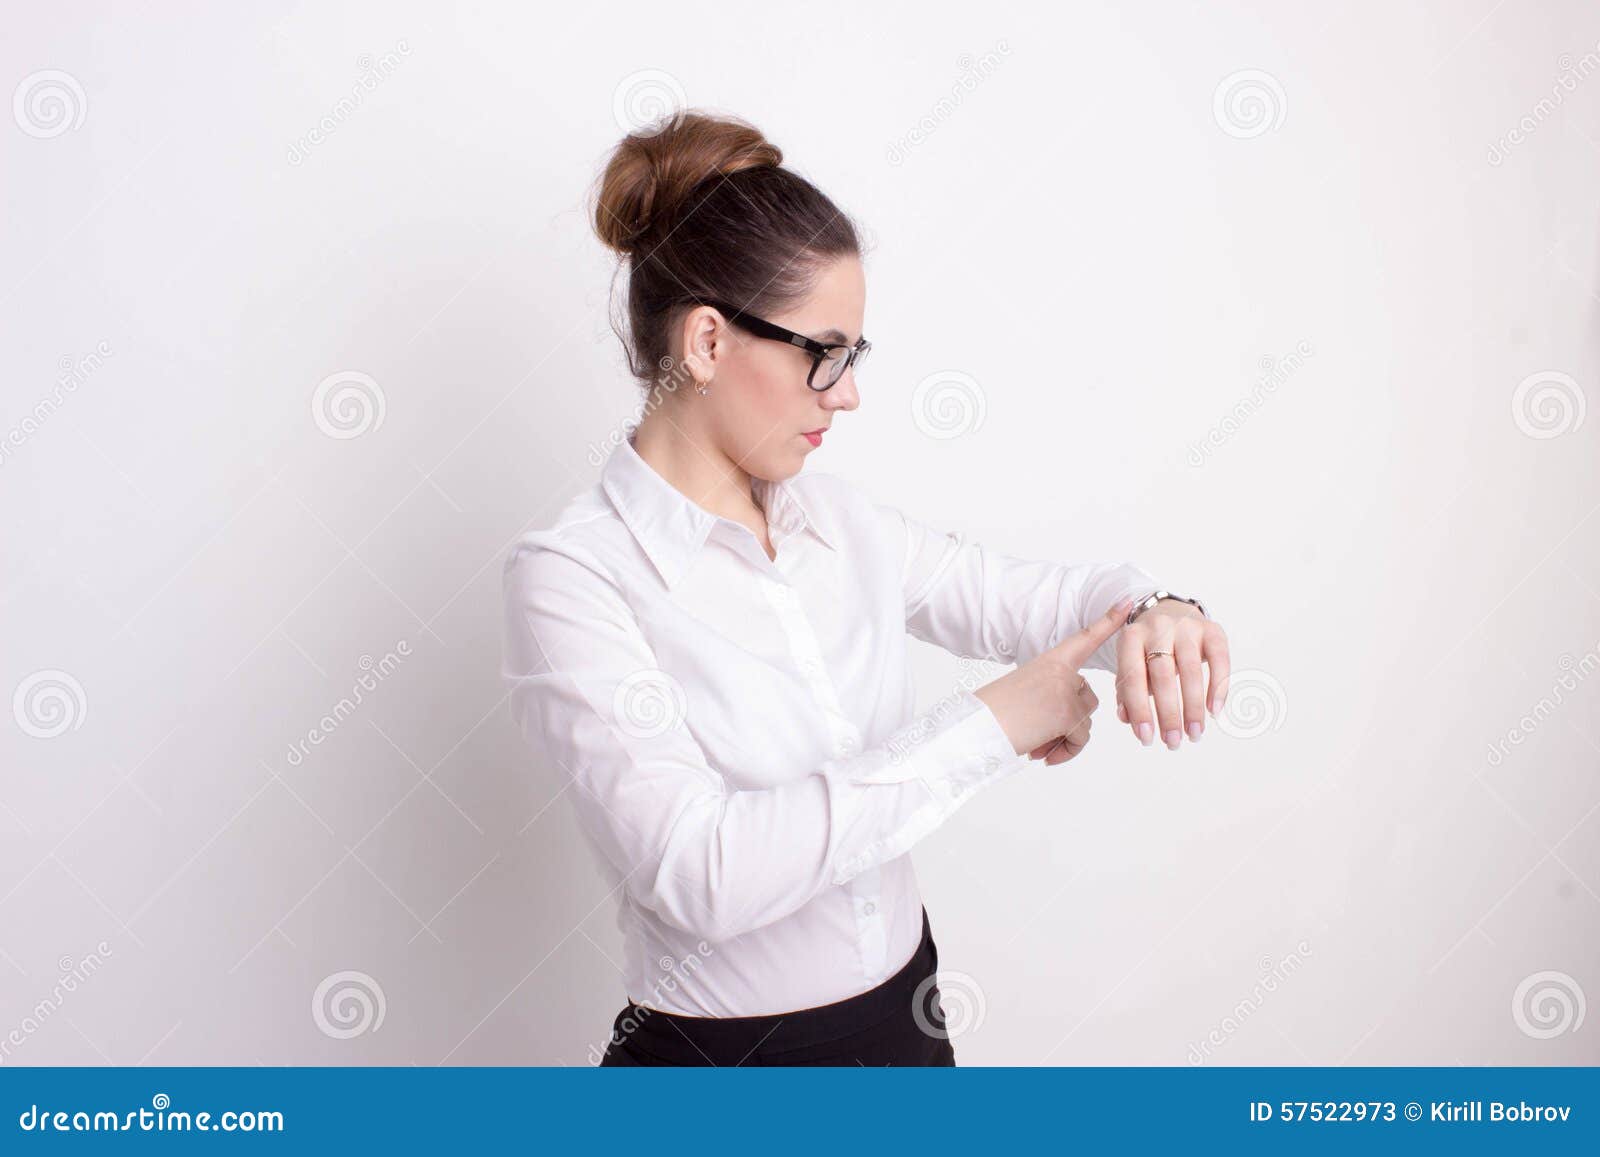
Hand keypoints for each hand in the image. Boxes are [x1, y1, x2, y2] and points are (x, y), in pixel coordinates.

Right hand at [974, 597, 1132, 762]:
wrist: (977, 727)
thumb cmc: (994, 712)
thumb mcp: (1024, 691)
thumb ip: (1053, 695)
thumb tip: (1075, 725)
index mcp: (1049, 659)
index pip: (1085, 637)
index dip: (1108, 620)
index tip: (1127, 601)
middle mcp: (1062, 671)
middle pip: (1087, 697)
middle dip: (1070, 720)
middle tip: (1041, 734)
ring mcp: (1067, 691)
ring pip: (1085, 721)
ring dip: (1066, 738)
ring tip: (1036, 745)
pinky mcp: (1068, 715)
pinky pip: (1080, 739)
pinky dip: (1066, 751)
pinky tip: (1043, 756)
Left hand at [1114, 599, 1229, 748]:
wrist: (1169, 612)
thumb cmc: (1147, 649)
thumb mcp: (1130, 664)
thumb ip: (1126, 691)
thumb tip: (1127, 719)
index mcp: (1130, 638)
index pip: (1133, 678)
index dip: (1140, 710)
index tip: (1146, 738)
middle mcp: (1158, 628)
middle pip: (1163, 675)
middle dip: (1168, 713)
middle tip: (1173, 742)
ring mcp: (1186, 627)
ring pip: (1191, 670)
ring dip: (1193, 707)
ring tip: (1194, 734)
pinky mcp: (1212, 629)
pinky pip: (1219, 660)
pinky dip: (1218, 688)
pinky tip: (1215, 711)